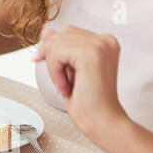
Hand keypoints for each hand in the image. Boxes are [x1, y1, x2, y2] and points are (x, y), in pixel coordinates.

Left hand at [31, 25, 127, 140]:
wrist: (102, 122)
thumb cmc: (88, 101)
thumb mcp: (69, 69)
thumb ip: (60, 47)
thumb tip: (46, 30)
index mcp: (105, 41)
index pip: (68, 32)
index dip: (55, 52)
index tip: (58, 72)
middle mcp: (106, 39)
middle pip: (60, 35)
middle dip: (53, 60)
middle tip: (64, 83)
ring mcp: (100, 44)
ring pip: (55, 44)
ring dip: (54, 69)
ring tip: (67, 86)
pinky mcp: (91, 53)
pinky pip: (55, 53)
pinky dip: (54, 72)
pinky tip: (66, 87)